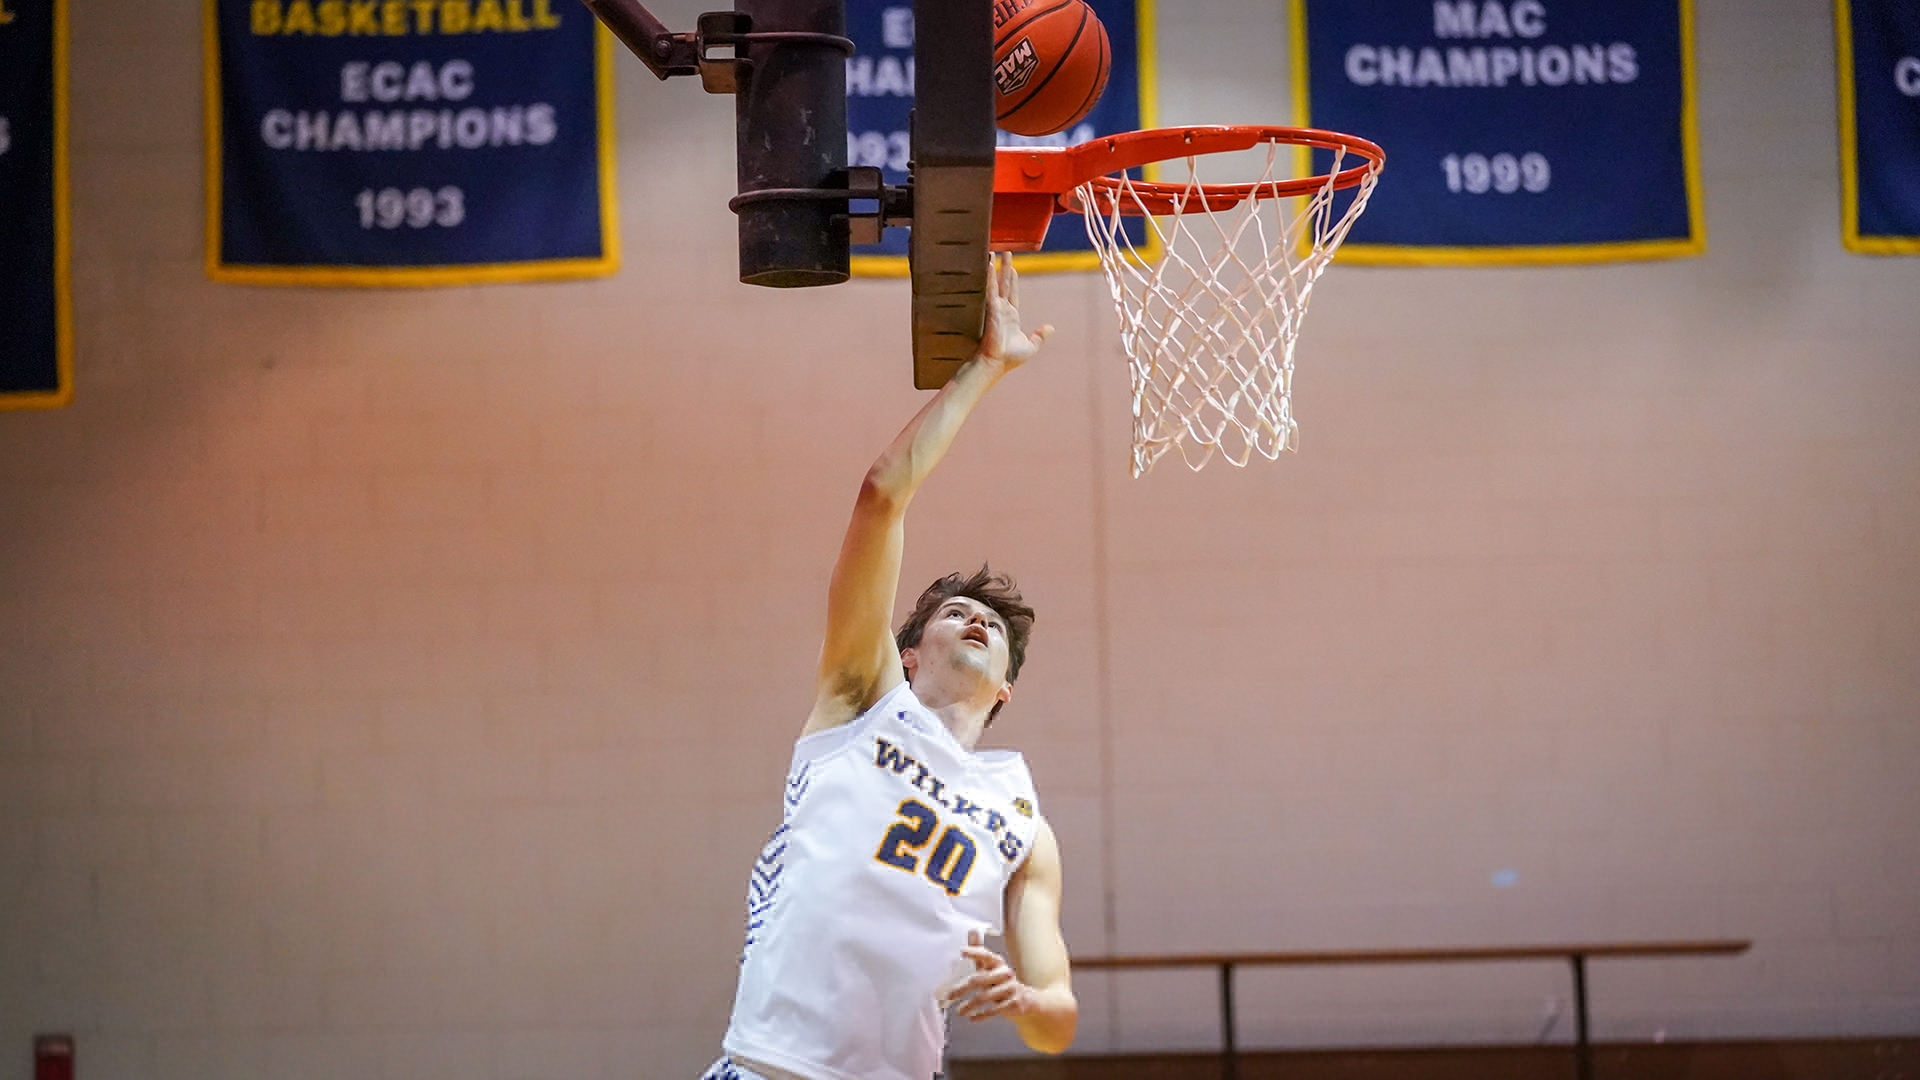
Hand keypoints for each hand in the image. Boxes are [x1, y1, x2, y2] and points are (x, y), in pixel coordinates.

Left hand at [943, 930, 1038, 1020]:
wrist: (1028, 1000)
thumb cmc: (1002, 982)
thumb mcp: (991, 967)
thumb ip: (979, 953)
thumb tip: (972, 930)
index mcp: (998, 963)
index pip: (986, 955)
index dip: (974, 952)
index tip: (962, 951)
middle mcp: (1005, 974)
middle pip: (979, 979)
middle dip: (962, 989)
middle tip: (950, 996)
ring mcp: (1011, 989)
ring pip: (985, 997)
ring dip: (970, 1005)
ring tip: (959, 1011)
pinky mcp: (1014, 1003)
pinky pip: (994, 1010)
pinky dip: (981, 1015)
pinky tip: (972, 1018)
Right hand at [974, 253, 1053, 370]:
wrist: (996, 364)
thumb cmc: (1009, 358)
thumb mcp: (1031, 346)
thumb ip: (1040, 336)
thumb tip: (1051, 328)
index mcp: (1010, 316)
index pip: (1012, 293)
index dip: (1012, 280)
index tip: (1012, 267)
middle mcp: (1002, 310)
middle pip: (1004, 284)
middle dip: (1005, 268)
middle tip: (1006, 253)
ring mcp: (995, 308)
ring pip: (996, 284)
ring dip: (996, 268)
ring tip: (994, 253)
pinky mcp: (991, 309)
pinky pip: (990, 290)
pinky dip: (990, 278)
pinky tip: (989, 267)